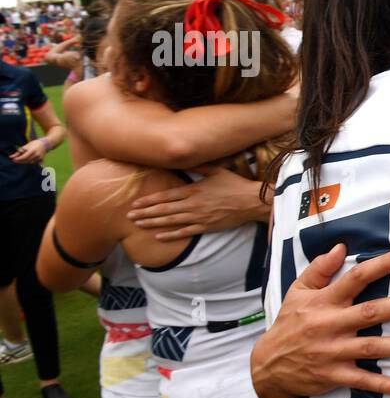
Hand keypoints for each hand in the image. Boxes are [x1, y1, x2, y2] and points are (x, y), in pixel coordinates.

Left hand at [8, 139, 46, 164]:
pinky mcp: (41, 159)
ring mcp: (39, 157)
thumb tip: (11, 157)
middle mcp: (36, 155)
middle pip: (26, 160)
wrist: (45, 144)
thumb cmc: (34, 144)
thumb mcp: (25, 146)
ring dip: (24, 162)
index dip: (18, 159)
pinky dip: (28, 161)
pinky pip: (33, 162)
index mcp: (32, 150)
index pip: (24, 157)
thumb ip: (18, 152)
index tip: (13, 159)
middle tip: (15, 160)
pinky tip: (26, 160)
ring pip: (29, 162)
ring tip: (20, 160)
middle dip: (20, 161)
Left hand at [127, 164, 264, 239]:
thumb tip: (185, 160)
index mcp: (193, 190)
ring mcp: (199, 217)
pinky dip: (171, 235)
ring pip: (171, 221)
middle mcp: (193, 204)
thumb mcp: (217, 171)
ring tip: (138, 225)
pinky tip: (158, 236)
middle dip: (145, 213)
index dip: (149, 200)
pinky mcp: (206, 227)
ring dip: (153, 223)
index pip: (166, 196)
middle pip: (164, 210)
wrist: (251, 201)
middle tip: (129, 216)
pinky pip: (185, 232)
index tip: (136, 203)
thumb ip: (199, 167)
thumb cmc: (235, 184)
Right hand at [250, 244, 389, 397]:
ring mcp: (333, 352)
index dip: (381, 265)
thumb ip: (319, 269)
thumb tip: (340, 247)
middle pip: (371, 312)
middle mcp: (330, 325)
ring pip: (372, 347)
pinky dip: (384, 385)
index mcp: (324, 302)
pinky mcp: (334, 376)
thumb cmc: (290, 324)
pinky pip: (363, 381)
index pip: (356, 278)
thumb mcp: (297, 292)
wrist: (268, 366)